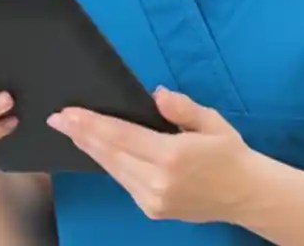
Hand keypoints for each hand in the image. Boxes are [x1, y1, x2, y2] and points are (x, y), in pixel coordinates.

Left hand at [47, 88, 255, 222]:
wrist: (247, 195)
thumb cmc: (229, 153)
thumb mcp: (211, 121)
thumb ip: (182, 107)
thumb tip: (156, 95)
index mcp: (173, 156)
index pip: (121, 136)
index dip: (91, 124)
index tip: (68, 113)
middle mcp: (159, 181)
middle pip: (110, 154)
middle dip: (81, 134)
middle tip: (57, 118)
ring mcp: (153, 199)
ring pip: (113, 170)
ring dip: (90, 149)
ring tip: (71, 130)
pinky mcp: (152, 209)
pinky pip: (123, 181)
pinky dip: (108, 163)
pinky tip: (97, 149)